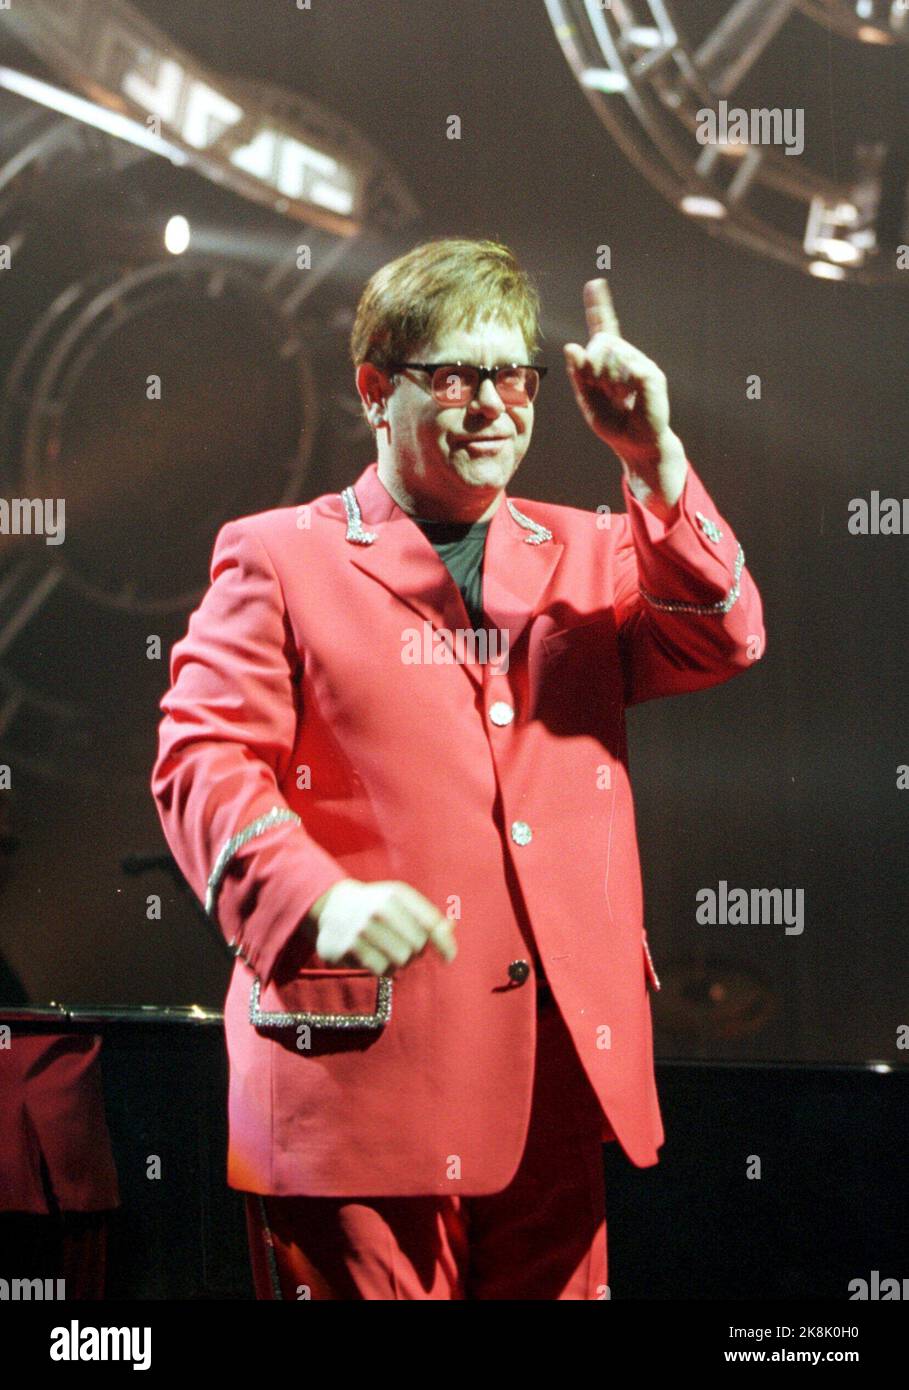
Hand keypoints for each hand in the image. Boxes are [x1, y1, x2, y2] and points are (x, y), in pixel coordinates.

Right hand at [307, 878, 456, 975]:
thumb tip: (451, 929)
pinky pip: (380, 970)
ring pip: (400, 962)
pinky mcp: (345, 949)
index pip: (430, 923)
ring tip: (388, 950)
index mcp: (396, 894)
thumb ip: (428, 916)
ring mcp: (360, 929)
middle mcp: (378, 909)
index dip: (444, 944)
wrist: (331, 905)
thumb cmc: (376, 905)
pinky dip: (382, 968)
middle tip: (405, 946)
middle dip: (416, 951)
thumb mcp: (401, 901)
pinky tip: (373, 956)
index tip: (449, 958)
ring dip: (399, 961)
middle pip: (417, 947)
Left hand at [563, 279, 686, 516]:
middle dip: (593, 368)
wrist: (638, 444)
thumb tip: (571, 346)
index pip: (603, 329)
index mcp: (609, 362)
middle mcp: (626, 357)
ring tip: (620, 399)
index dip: (599, 306)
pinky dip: (622, 384)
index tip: (595, 284)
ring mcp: (640, 363)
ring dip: (608, 380)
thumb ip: (578, 375)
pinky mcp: (651, 374)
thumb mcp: (588, 402)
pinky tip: (629, 398)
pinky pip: (629, 369)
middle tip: (605, 393)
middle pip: (599, 343)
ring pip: (612, 355)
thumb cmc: (613, 424)